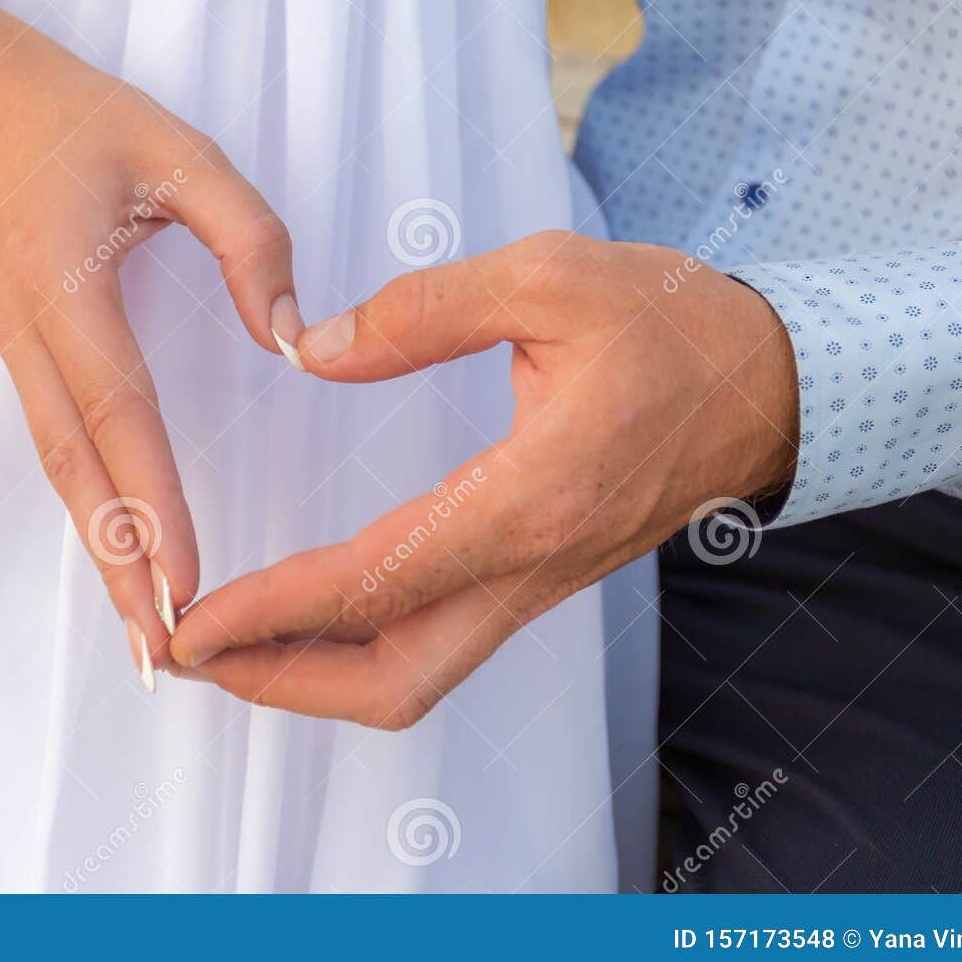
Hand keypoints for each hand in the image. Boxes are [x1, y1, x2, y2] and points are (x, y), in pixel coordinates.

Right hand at [0, 49, 303, 671]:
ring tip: (144, 638)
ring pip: (62, 471)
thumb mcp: (187, 156)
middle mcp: (29, 332)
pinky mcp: (25, 359)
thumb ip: (250, 242)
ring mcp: (16, 350)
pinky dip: (92, 514)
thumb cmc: (97, 126)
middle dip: (118, 564)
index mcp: (66, 282)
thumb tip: (291, 344)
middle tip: (161, 653)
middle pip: (76, 468)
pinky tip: (122, 564)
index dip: (151, 498)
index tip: (184, 579)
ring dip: (101, 556)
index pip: (118, 409)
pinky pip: (61, 449)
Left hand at [167, 231, 797, 726]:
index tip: (194, 621)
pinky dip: (360, 649)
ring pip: (416, 677)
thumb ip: (419, 312)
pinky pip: (438, 644)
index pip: (374, 583)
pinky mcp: (538, 578)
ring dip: (315, 678)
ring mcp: (537, 584)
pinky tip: (311, 617)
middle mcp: (530, 565)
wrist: (769, 382)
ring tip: (233, 645)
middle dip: (280, 682)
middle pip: (391, 680)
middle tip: (192, 653)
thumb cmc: (670, 325)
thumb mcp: (546, 278)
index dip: (270, 611)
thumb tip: (312, 349)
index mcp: (527, 497)